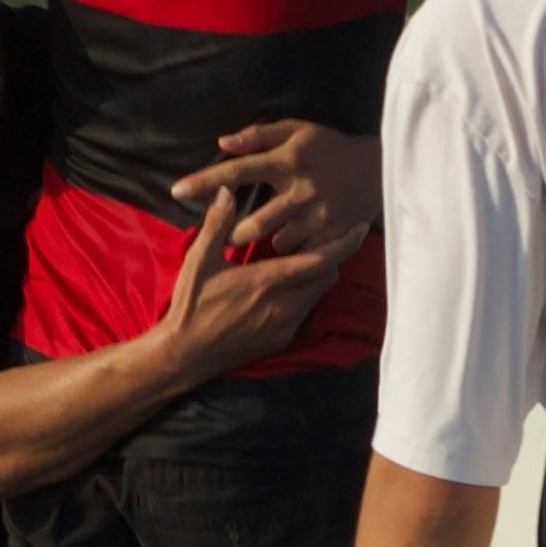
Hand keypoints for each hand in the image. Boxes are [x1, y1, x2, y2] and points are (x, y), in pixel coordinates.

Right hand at [152, 186, 356, 387]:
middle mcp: (285, 305)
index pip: (320, 260)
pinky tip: (286, 287)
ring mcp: (285, 325)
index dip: (344, 243)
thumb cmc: (191, 305)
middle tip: (324, 237)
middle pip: (327, 276)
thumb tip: (226, 190)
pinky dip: (304, 295)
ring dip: (317, 276)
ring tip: (305, 258)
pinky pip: (305, 312)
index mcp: (268, 281)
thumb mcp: (199, 261)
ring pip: (318, 295)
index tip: (360, 227)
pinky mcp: (281, 340)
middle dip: (330, 257)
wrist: (185, 355)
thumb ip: (217, 224)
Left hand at [170, 113, 379, 263]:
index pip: (237, 171)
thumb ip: (258, 135)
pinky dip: (292, 249)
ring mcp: (318, 215)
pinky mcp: (333, 234)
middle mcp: (300, 189)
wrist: (379, 167)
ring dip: (267, 243)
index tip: (176, 191)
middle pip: (253, 224)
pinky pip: (301, 252)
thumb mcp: (296, 130)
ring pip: (277, 242)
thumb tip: (222, 142)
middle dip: (236, 234)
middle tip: (230, 235)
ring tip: (268, 238)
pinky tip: (292, 242)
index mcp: (287, 160)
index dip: (205, 181)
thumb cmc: (328, 146)